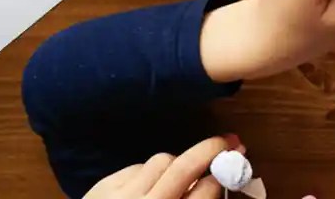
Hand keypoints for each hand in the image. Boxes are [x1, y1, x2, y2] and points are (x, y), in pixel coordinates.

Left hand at [84, 136, 238, 198]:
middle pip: (185, 166)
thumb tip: (214, 180)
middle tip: (230, 141)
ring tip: (177, 177)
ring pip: (161, 160)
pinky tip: (147, 186)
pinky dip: (147, 173)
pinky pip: (136, 167)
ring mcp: (121, 196)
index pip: (206, 190)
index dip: (223, 175)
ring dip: (175, 164)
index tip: (231, 166)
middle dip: (211, 149)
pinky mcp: (102, 188)